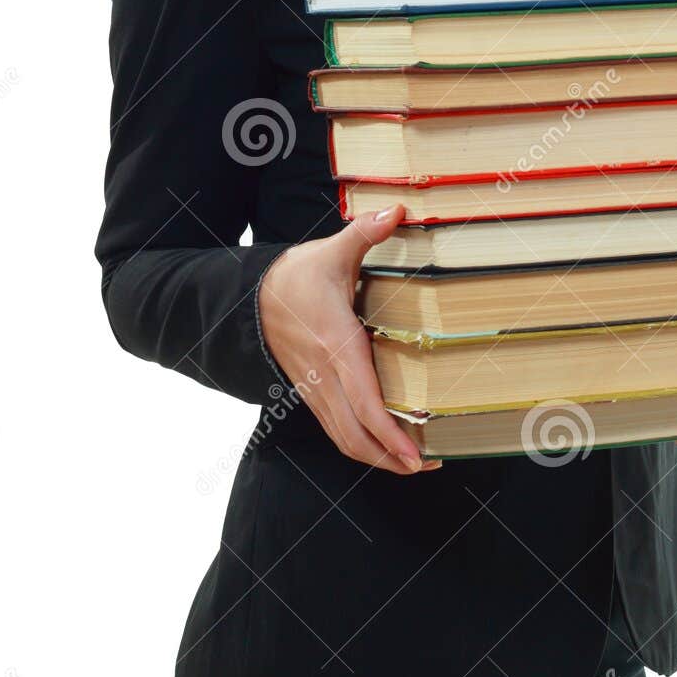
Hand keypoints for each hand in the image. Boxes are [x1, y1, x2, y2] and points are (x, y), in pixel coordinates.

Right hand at [258, 203, 441, 474]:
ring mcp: (314, 388)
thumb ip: (365, 233)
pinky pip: (335, 429)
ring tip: (411, 463)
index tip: (416, 454)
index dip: (390, 435)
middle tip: (426, 465)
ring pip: (343, 439)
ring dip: (376, 457)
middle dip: (390, 458)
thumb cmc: (295, 276)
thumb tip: (396, 210)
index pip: (364, 403)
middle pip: (355, 435)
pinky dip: (360, 444)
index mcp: (336, 345)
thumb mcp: (331, 251)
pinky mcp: (309, 392)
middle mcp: (324, 375)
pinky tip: (382, 444)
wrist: (251, 296)